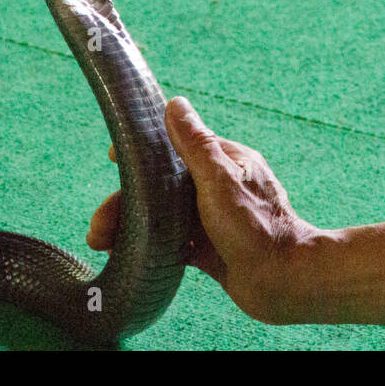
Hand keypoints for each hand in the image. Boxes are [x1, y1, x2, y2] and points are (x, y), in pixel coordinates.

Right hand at [86, 96, 319, 323]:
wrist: (285, 282)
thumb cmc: (256, 226)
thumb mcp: (219, 178)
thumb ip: (195, 144)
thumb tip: (175, 103)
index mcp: (225, 161)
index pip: (176, 148)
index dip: (142, 153)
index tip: (113, 158)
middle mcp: (219, 187)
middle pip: (163, 187)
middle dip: (128, 203)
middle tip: (99, 226)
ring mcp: (215, 219)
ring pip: (164, 217)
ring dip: (133, 226)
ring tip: (102, 244)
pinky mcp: (212, 249)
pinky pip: (174, 243)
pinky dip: (151, 247)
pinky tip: (130, 257)